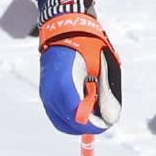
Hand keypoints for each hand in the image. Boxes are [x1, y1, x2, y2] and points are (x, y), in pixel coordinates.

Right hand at [37, 9, 123, 133]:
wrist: (65, 29)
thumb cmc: (87, 45)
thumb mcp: (102, 68)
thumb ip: (106, 95)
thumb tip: (110, 120)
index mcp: (63, 84)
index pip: (76, 118)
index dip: (92, 125)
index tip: (106, 122)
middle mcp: (50, 92)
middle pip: (66, 124)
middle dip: (86, 126)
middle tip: (102, 120)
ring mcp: (45, 92)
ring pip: (60, 120)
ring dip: (77, 121)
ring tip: (94, 108)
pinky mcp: (45, 92)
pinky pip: (57, 112)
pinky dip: (70, 115)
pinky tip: (84, 104)